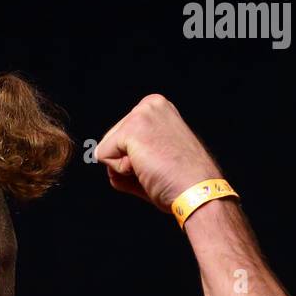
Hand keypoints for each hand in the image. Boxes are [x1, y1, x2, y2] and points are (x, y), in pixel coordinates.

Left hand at [95, 95, 219, 211]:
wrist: (197, 191)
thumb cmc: (180, 182)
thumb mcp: (153, 161)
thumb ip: (126, 155)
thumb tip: (98, 155)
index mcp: (157, 108)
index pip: (121, 137)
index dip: (133, 161)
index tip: (161, 163)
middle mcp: (150, 104)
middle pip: (110, 141)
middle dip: (125, 164)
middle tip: (157, 169)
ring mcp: (141, 114)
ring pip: (105, 149)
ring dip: (123, 169)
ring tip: (153, 169)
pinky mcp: (132, 129)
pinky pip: (102, 157)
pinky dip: (120, 172)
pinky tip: (146, 170)